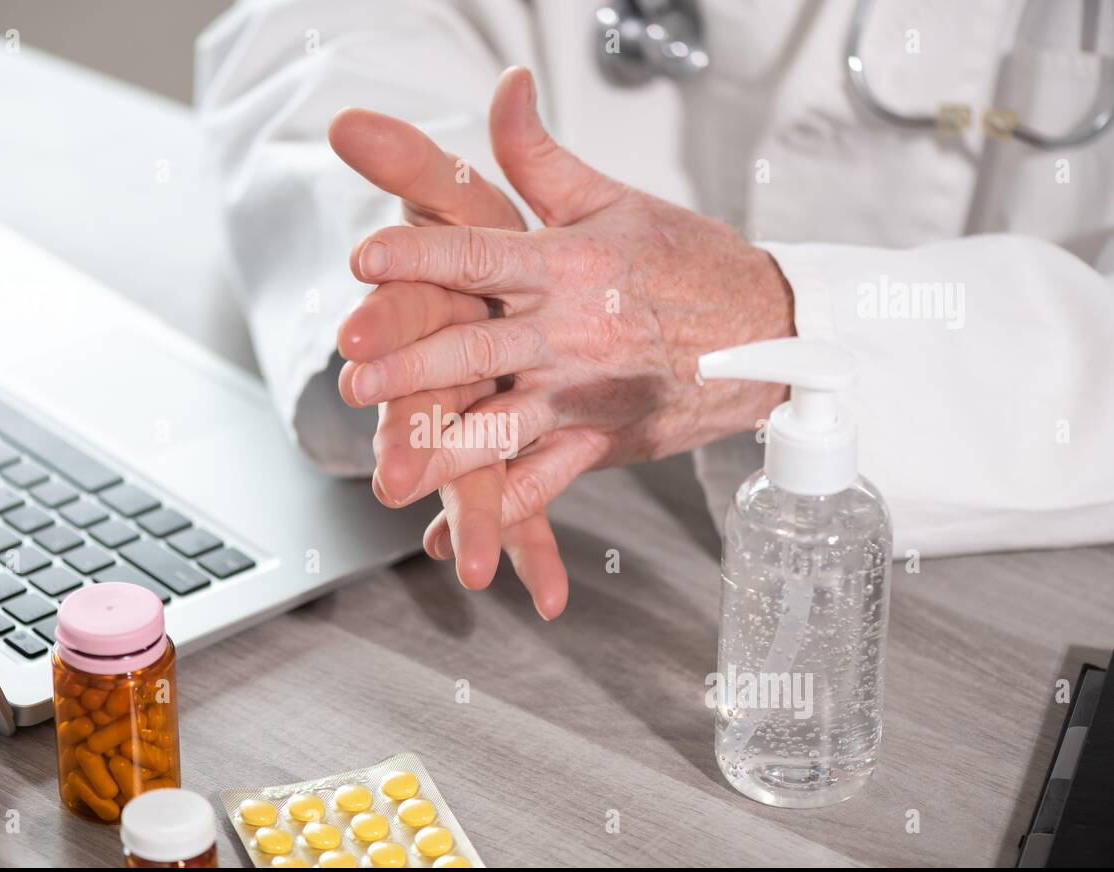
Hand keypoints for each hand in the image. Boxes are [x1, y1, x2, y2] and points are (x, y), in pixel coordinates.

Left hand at [334, 68, 793, 616]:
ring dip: (441, 450)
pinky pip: (547, 481)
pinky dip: (503, 510)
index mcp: (569, 264)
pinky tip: (457, 536)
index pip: (481, 255)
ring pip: (502, 426)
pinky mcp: (602, 439)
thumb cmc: (686, 261)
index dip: (419, 255)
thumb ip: (540, 157)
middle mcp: (573, 331)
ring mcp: (587, 392)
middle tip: (350, 377)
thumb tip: (501, 86)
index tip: (363, 260)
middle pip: (477, 347)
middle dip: (408, 365)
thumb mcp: (613, 202)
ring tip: (387, 472)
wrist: (769, 332)